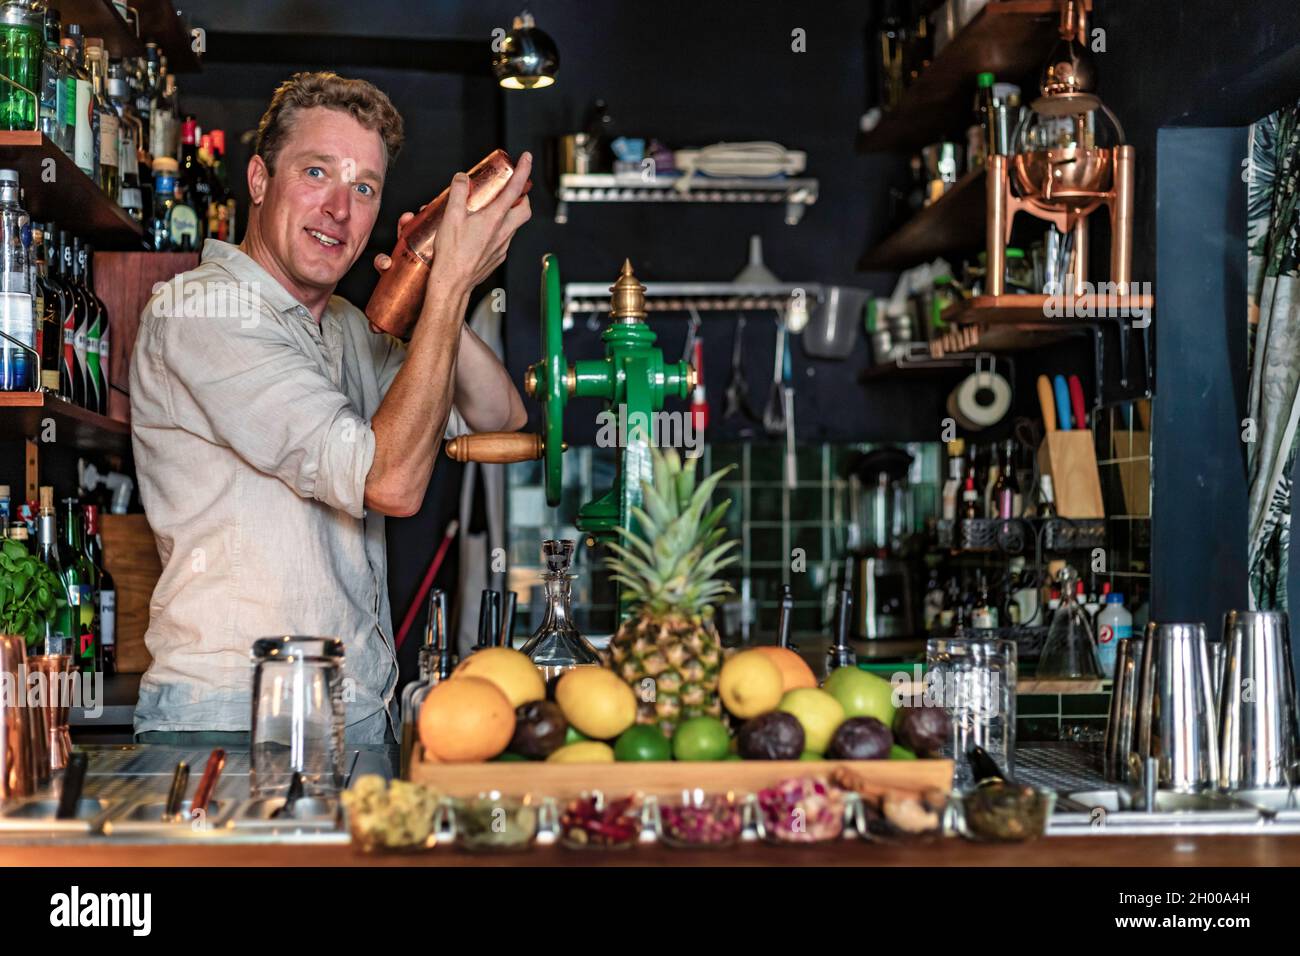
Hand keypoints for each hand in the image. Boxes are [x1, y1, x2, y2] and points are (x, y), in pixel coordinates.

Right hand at [428, 151, 532, 296]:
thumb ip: (458, 192)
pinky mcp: (497, 257)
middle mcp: (503, 232)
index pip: (515, 189)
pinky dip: (498, 231)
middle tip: (514, 190)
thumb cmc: (452, 254)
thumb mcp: (450, 216)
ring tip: (492, 210)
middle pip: (525, 210)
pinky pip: (503, 240)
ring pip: (514, 226)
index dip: (523, 170)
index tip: (527, 158)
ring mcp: (502, 246)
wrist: (453, 283)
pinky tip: (482, 232)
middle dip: (523, 197)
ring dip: (508, 214)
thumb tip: (462, 179)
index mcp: (494, 218)